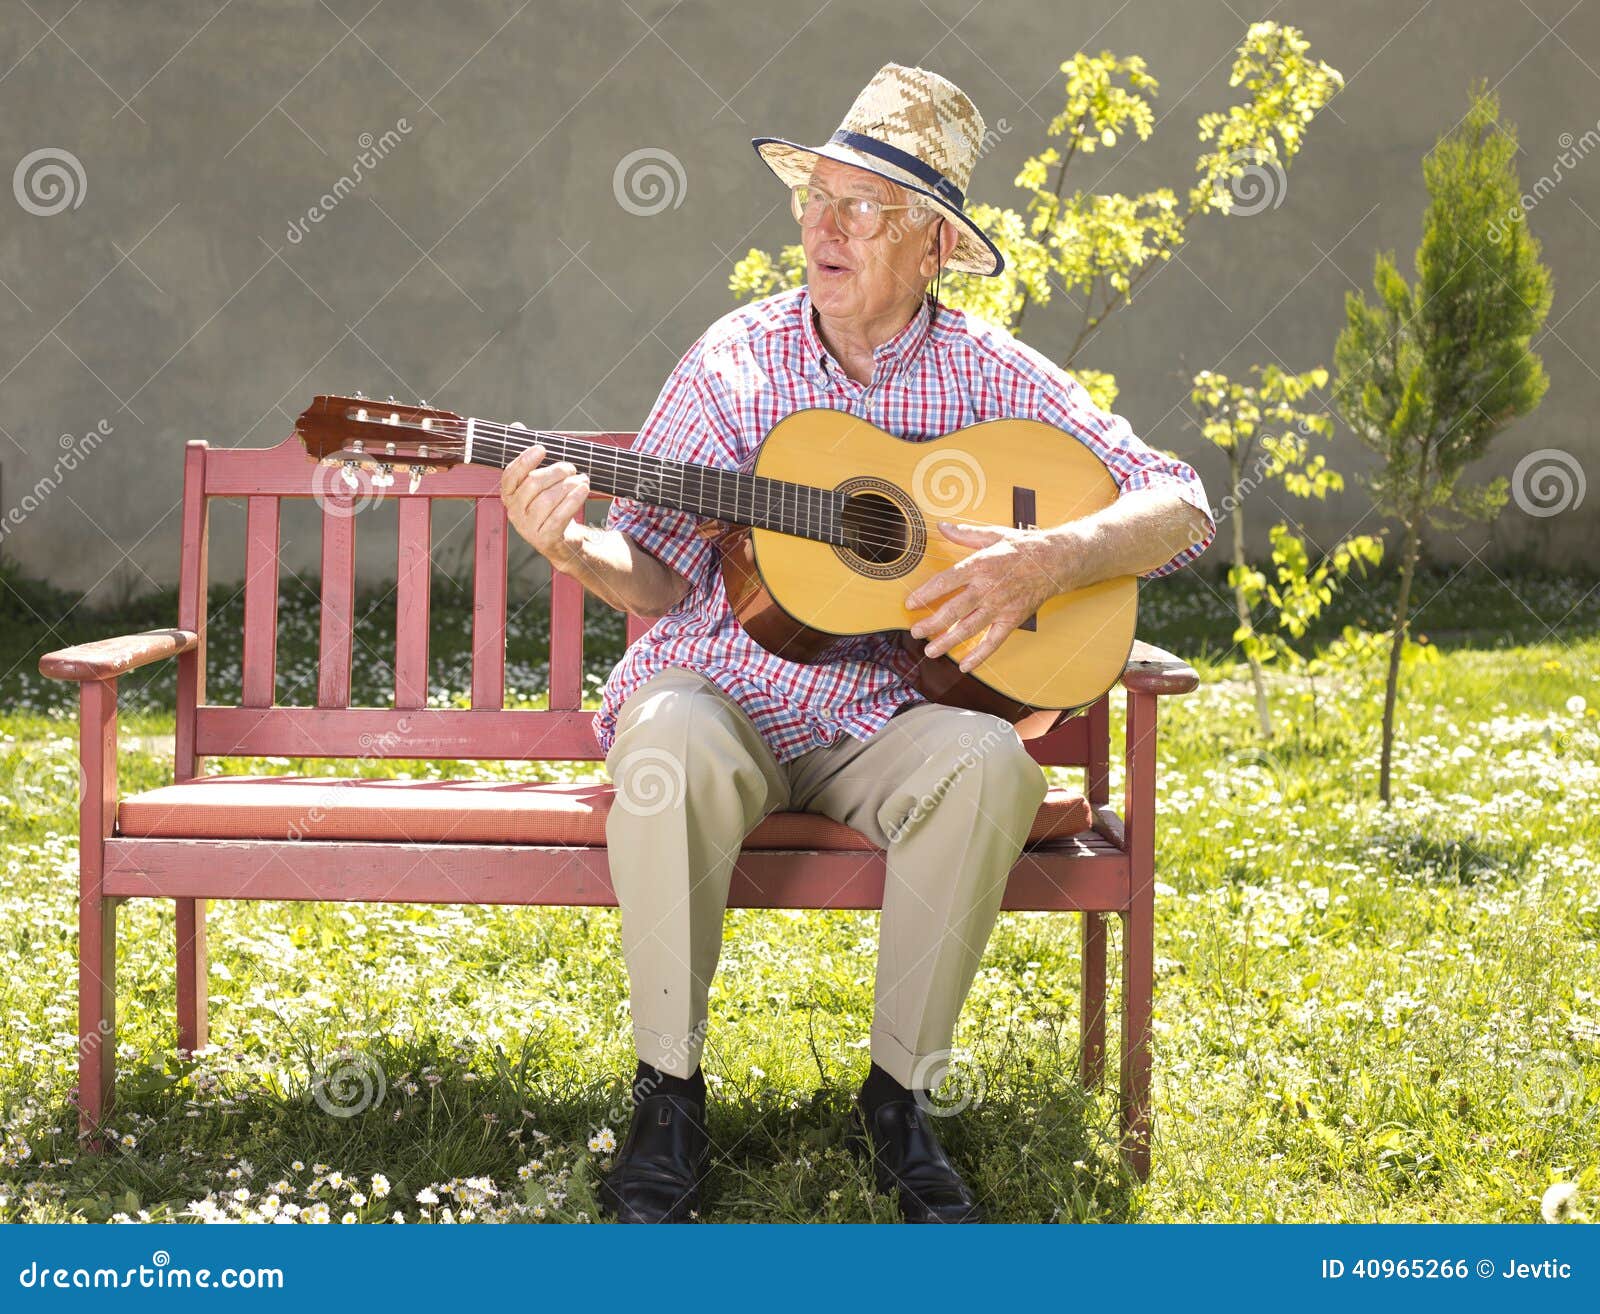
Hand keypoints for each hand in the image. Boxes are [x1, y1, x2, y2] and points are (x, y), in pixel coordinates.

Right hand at [500, 444, 589, 570]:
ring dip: (568, 485)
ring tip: (582, 479)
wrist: (561, 539)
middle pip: (533, 484)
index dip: (525, 460)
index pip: (510, 474)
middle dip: (556, 471)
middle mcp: (514, 512)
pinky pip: (559, 516)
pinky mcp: (545, 538)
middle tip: (571, 467)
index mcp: (509, 495)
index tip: (542, 448)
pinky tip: (583, 489)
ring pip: (548, 499)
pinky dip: (573, 500)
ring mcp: (528, 528)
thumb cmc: (549, 504)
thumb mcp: (538, 481)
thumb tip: (517, 427)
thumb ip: (529, 456)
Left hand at [904, 521, 1075, 671]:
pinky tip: (965, 665)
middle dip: (931, 623)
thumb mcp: (993, 534)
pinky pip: (994, 641)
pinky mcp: (1012, 619)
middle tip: (915, 631)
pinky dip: (979, 655)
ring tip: (931, 650)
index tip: (910, 603)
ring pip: (969, 628)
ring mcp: (1000, 607)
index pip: (945, 582)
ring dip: (948, 641)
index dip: (925, 594)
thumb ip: (965, 534)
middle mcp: (987, 589)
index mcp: (980, 566)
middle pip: (953, 610)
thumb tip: (942, 526)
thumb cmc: (1023, 547)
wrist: (1056, 561)